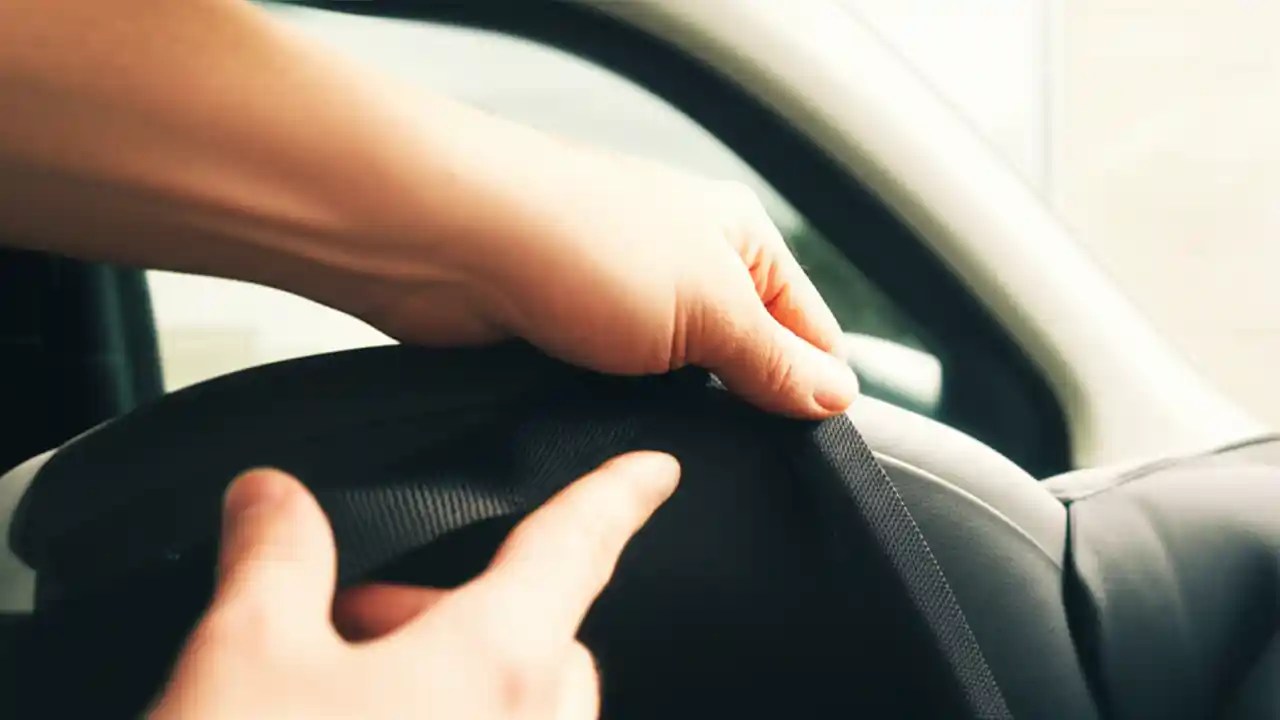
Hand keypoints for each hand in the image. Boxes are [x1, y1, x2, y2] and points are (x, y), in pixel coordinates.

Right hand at [150, 452, 679, 718]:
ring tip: (344, 707)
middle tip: (352, 629)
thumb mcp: (242, 664)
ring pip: (521, 717)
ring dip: (451, 692)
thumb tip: (272, 499)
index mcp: (499, 668)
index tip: (652, 473)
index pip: (575, 547)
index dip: (614, 495)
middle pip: (538, 641)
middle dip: (451, 616)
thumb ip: (275, 562)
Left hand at [352, 133, 858, 418]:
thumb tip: (838, 395)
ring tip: (665, 443)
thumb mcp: (710, 308)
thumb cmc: (581, 240)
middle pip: (744, 363)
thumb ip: (776, 361)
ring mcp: (623, 306)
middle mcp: (684, 267)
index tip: (810, 447)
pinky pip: (616, 398)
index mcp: (738, 240)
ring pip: (676, 387)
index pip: (810, 330)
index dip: (815, 390)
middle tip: (734, 455)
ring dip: (673, 417)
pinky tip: (615, 440)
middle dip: (741, 410)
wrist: (445, 239)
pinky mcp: (567, 342)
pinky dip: (619, 421)